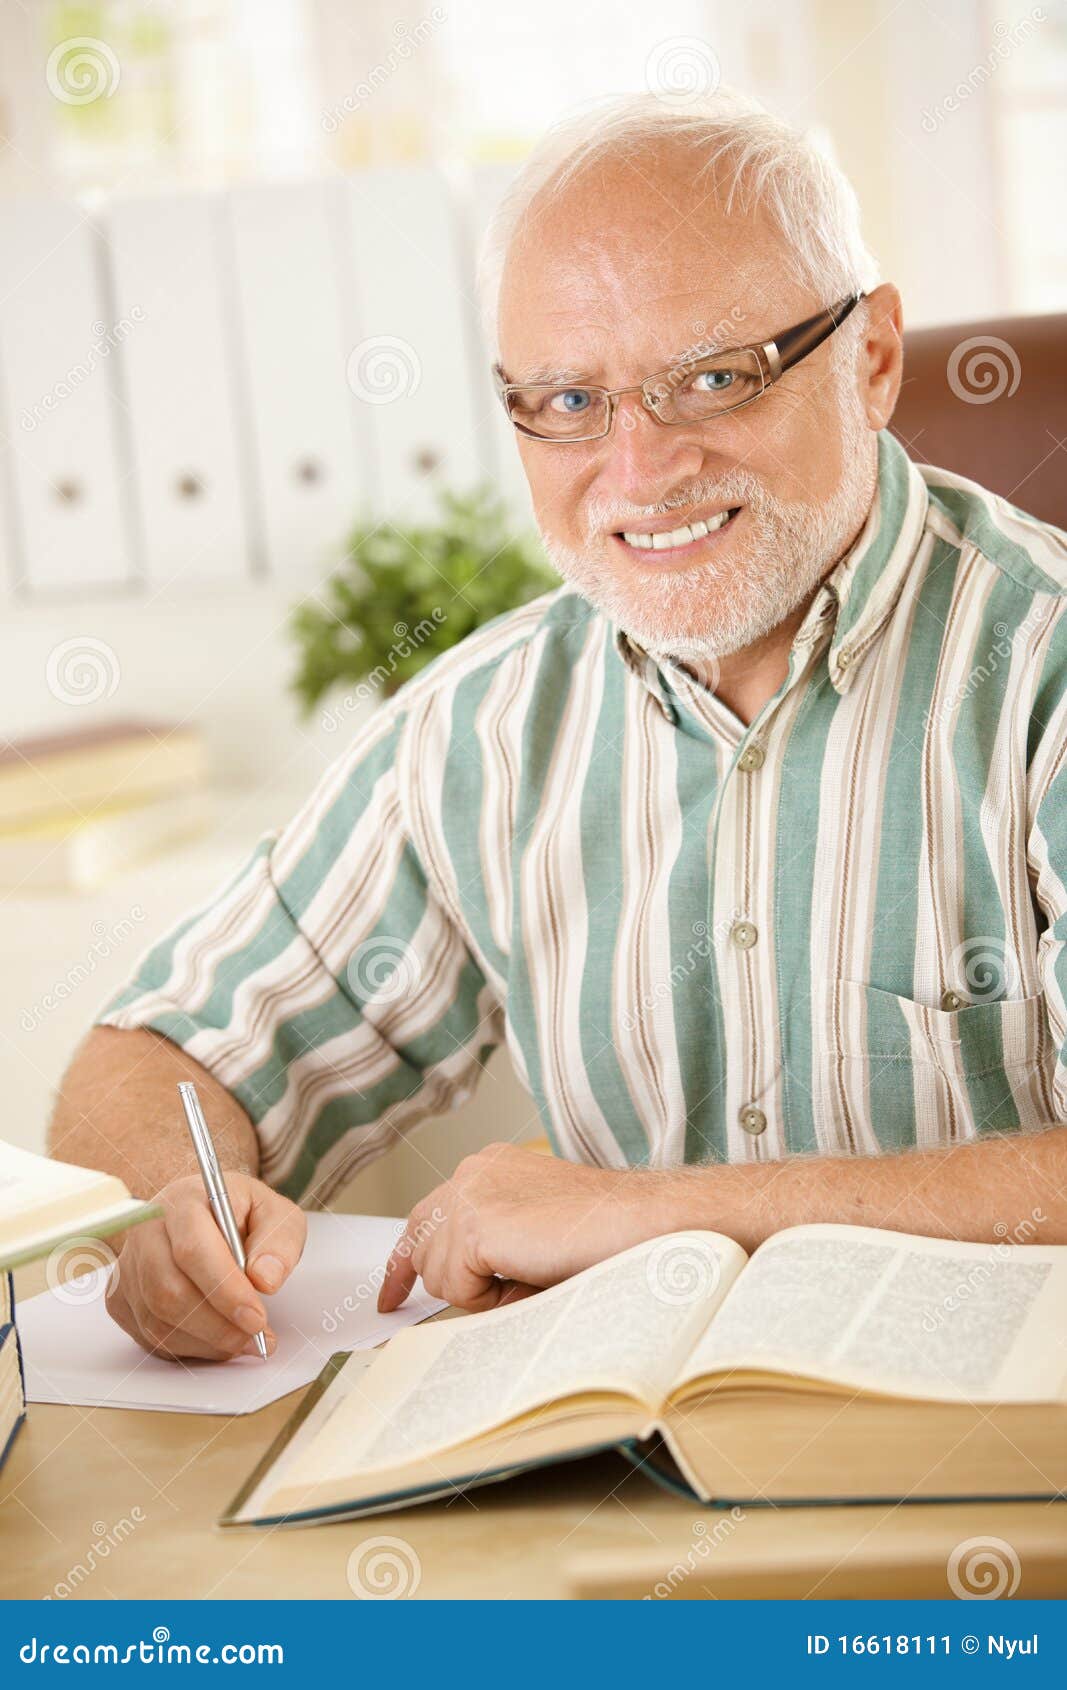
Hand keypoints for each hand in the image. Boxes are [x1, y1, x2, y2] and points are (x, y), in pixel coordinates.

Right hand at [104, 1171, 305, 1360]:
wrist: (207, 1214)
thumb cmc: (242, 1214)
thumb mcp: (276, 1213)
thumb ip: (278, 1240)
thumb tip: (265, 1279)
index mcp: (182, 1201)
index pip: (193, 1250)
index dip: (225, 1290)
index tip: (257, 1317)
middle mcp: (145, 1232)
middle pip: (168, 1291)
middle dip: (217, 1325)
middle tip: (257, 1336)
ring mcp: (128, 1266)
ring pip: (158, 1321)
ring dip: (207, 1341)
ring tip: (245, 1340)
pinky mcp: (121, 1297)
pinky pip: (150, 1336)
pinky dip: (190, 1347)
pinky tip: (218, 1338)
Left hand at [377, 1143, 681, 1313]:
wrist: (639, 1222)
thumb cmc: (601, 1232)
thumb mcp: (530, 1235)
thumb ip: (488, 1249)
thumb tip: (457, 1291)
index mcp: (488, 1168)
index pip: (426, 1215)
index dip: (405, 1261)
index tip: (392, 1294)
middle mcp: (471, 1171)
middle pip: (422, 1246)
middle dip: (448, 1282)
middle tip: (481, 1301)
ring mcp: (469, 1193)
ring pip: (435, 1272)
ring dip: (478, 1290)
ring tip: (529, 1275)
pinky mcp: (474, 1223)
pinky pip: (455, 1286)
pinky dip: (488, 1297)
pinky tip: (526, 1275)